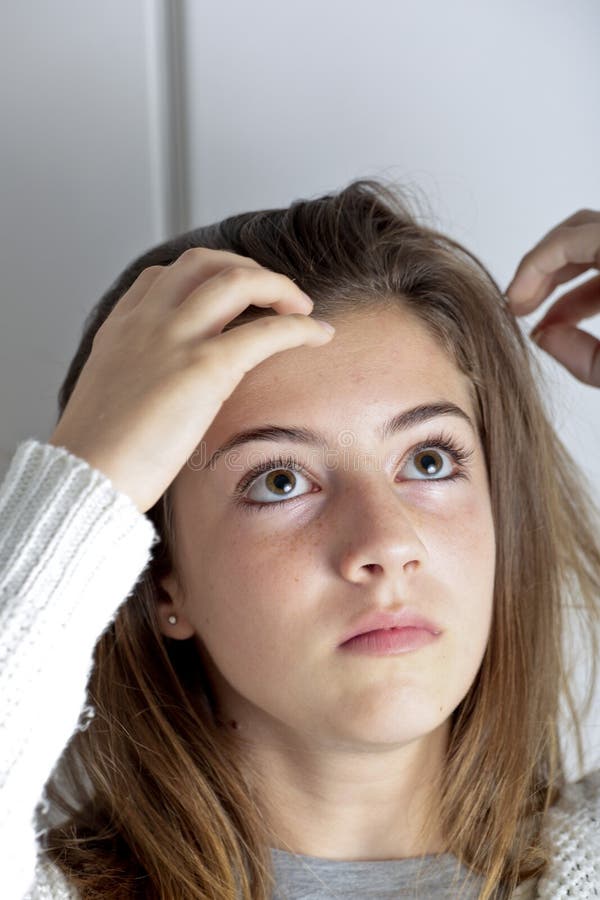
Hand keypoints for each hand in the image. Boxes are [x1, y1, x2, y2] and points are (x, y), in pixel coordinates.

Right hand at [48, 249, 334, 512]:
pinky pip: (265, 331)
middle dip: (247, 269)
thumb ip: (139, 381)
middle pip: (204, 262)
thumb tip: (166, 397)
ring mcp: (174, 338)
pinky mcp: (203, 368)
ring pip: (237, 279)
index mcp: (121, 329)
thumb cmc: (96, 457)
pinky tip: (320, 334)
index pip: (164, 276)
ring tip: (302, 307)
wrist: (83, 478)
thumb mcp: (110, 401)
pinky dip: (300, 326)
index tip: (234, 295)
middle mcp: (146, 321)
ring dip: (278, 285)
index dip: (206, 276)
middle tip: (275, 295)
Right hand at [505, 209, 599, 386]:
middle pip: (578, 231)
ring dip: (562, 279)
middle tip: (520, 305)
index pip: (568, 240)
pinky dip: (588, 284)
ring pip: (592, 245)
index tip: (513, 302)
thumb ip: (582, 355)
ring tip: (540, 317)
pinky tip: (568, 317)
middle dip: (541, 267)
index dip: (530, 269)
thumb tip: (545, 336)